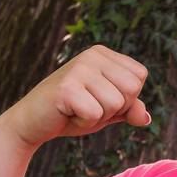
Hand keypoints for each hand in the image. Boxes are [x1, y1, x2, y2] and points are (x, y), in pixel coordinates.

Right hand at [2, 45, 149, 148]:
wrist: (32, 122)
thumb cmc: (72, 113)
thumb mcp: (107, 110)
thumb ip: (130, 109)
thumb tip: (144, 117)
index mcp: (103, 53)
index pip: (140, 75)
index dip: (126, 97)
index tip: (100, 98)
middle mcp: (91, 55)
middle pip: (132, 89)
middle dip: (115, 108)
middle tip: (89, 105)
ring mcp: (78, 69)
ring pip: (116, 103)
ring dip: (99, 116)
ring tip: (77, 109)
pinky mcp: (66, 88)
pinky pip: (95, 114)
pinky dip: (84, 123)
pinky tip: (68, 114)